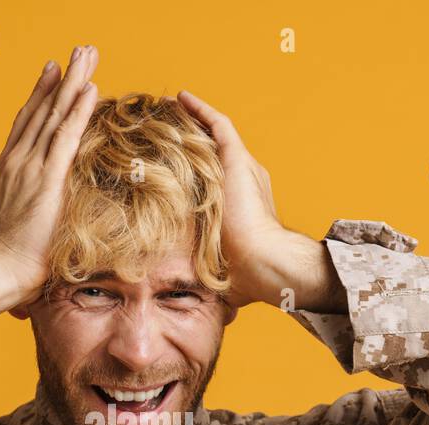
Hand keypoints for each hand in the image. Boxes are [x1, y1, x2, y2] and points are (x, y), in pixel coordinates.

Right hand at [0, 45, 99, 323]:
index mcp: (5, 173)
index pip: (24, 129)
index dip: (37, 100)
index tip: (50, 76)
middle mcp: (15, 162)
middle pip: (40, 112)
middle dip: (59, 81)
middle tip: (76, 53)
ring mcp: (31, 167)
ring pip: (54, 116)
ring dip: (73, 83)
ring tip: (87, 56)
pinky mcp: (48, 178)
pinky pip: (66, 137)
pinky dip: (78, 111)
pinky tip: (90, 89)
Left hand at [176, 90, 295, 308]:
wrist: (266, 266)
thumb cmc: (250, 280)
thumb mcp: (227, 282)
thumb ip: (222, 292)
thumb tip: (218, 323)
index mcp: (240, 206)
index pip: (213, 182)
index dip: (194, 173)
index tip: (173, 168)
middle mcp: (245, 181)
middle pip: (211, 154)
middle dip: (189, 142)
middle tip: (161, 130)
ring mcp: (243, 169)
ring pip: (213, 135)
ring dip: (191, 121)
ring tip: (166, 108)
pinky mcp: (238, 161)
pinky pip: (217, 125)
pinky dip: (200, 110)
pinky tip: (181, 97)